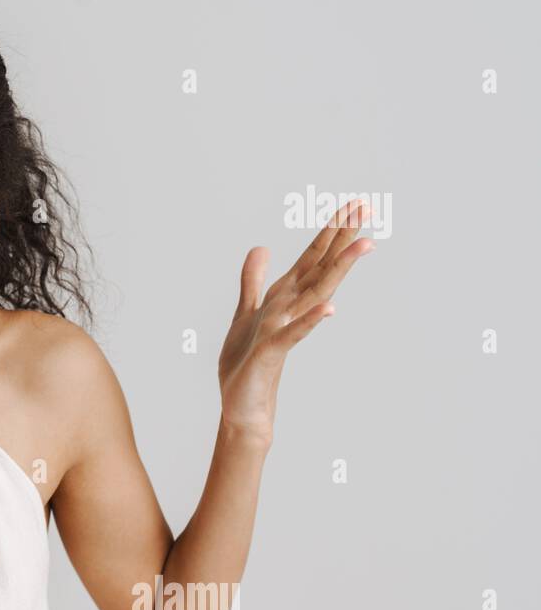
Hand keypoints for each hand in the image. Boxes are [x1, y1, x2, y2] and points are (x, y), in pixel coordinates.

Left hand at [217, 198, 375, 443]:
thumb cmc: (246, 364)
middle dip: (342, 238)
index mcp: (285, 298)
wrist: (242, 406)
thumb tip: (261, 247)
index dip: (330, 231)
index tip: (352, 203)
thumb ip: (253, 281)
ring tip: (363, 244)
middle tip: (366, 206)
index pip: (312, 258)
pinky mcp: (272, 352)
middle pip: (321, 268)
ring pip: (316, 294)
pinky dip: (310, 321)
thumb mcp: (246, 312)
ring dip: (338, 270)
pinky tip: (330, 309)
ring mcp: (286, 329)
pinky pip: (294, 334)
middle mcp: (292, 310)